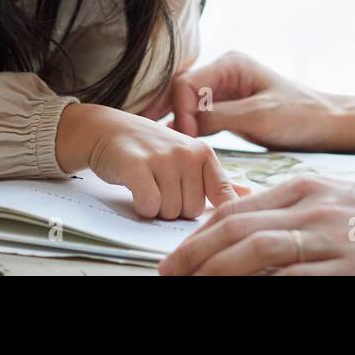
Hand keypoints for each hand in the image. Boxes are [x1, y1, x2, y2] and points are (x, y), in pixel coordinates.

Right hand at [56, 104, 247, 219]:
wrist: (108, 129)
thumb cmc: (150, 147)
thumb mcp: (186, 156)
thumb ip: (215, 179)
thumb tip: (246, 194)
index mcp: (204, 154)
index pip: (223, 198)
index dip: (215, 216)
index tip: (210, 225)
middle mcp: (188, 154)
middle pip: (192, 211)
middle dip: (174, 208)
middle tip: (160, 187)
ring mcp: (163, 158)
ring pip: (170, 212)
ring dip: (155, 207)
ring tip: (147, 184)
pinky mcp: (138, 166)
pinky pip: (149, 206)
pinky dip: (141, 206)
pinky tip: (136, 190)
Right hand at [150, 51, 345, 149]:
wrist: (328, 125)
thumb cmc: (300, 115)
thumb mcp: (258, 116)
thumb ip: (218, 116)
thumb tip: (183, 126)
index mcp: (231, 64)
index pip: (187, 82)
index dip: (180, 109)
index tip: (188, 138)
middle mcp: (224, 73)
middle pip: (182, 92)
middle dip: (172, 116)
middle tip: (165, 144)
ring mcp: (224, 91)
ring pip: (188, 106)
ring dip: (179, 125)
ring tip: (170, 150)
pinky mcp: (228, 110)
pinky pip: (200, 118)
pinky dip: (191, 131)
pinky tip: (183, 149)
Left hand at [158, 175, 354, 274]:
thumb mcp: (332, 197)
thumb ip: (288, 210)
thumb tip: (239, 225)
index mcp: (303, 188)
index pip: (235, 211)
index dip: (198, 236)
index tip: (176, 257)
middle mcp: (312, 209)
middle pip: (237, 231)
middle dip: (195, 256)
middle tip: (168, 275)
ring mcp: (331, 240)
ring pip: (260, 255)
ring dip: (218, 273)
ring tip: (193, 287)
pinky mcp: (349, 271)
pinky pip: (295, 282)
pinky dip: (264, 290)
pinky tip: (243, 297)